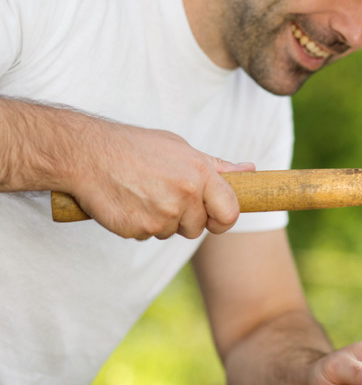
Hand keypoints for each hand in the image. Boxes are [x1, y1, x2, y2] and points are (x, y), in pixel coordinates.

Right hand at [71, 121, 253, 239]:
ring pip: (172, 233)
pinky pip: (148, 236)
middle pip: (199, 227)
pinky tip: (129, 203)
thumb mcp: (181, 149)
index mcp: (201, 173)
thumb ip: (217, 166)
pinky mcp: (140, 228)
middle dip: (186, 219)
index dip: (224, 220)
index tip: (215, 219)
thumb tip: (251, 170)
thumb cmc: (137, 148)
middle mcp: (186, 194)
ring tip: (143, 195)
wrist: (87, 154)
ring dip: (161, 221)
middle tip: (164, 196)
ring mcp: (163, 214)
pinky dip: (139, 225)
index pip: (230, 212)